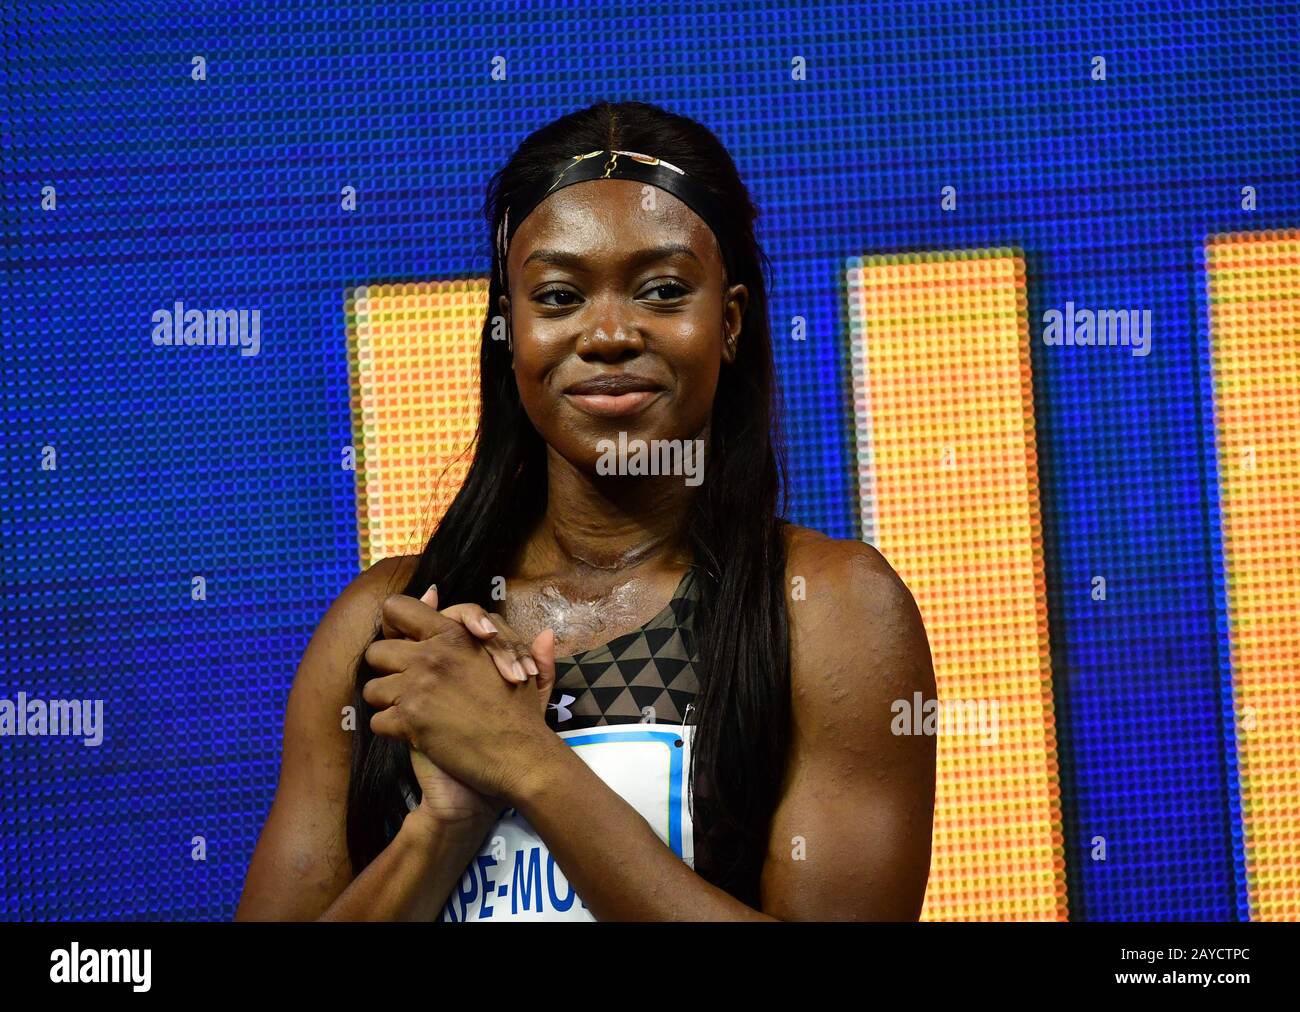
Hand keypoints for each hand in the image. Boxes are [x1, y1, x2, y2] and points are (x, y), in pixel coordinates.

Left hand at [365, 587, 559, 807]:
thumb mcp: (514, 656)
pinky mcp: (410, 721)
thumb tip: (442, 595)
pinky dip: (392, 731)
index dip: (394, 626)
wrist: (520, 754)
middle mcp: (430, 657)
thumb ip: (490, 626)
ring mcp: (417, 688)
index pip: (397, 609)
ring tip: (410, 712)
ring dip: (388, 702)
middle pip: (376, 652)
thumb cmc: (521, 708)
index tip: (404, 643)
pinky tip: (413, 734)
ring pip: (372, 688)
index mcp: (452, 635)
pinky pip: (377, 722)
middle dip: (387, 669)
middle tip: (406, 684)